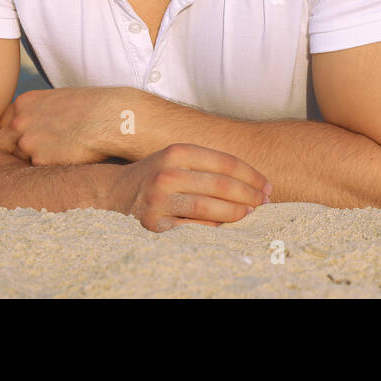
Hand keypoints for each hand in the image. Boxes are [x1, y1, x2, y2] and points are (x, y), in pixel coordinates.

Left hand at [0, 87, 128, 165]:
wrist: (111, 117)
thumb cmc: (92, 107)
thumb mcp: (58, 100)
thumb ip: (37, 113)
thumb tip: (31, 129)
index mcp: (24, 102)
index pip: (3, 124)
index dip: (13, 134)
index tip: (24, 140)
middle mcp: (19, 121)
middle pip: (0, 144)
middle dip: (12, 150)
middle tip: (34, 154)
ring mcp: (26, 141)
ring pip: (18, 159)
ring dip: (32, 160)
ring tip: (57, 155)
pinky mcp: (39, 160)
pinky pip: (36, 170)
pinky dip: (48, 167)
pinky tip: (66, 158)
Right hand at [110, 143, 272, 231]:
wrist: (113, 194)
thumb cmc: (157, 175)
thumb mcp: (178, 158)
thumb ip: (209, 165)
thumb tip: (252, 183)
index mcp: (178, 151)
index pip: (226, 163)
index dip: (251, 175)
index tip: (267, 186)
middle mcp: (167, 173)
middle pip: (221, 186)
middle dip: (249, 195)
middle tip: (265, 203)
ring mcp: (159, 200)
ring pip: (209, 208)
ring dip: (236, 213)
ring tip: (251, 214)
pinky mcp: (153, 224)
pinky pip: (193, 228)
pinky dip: (214, 228)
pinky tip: (226, 226)